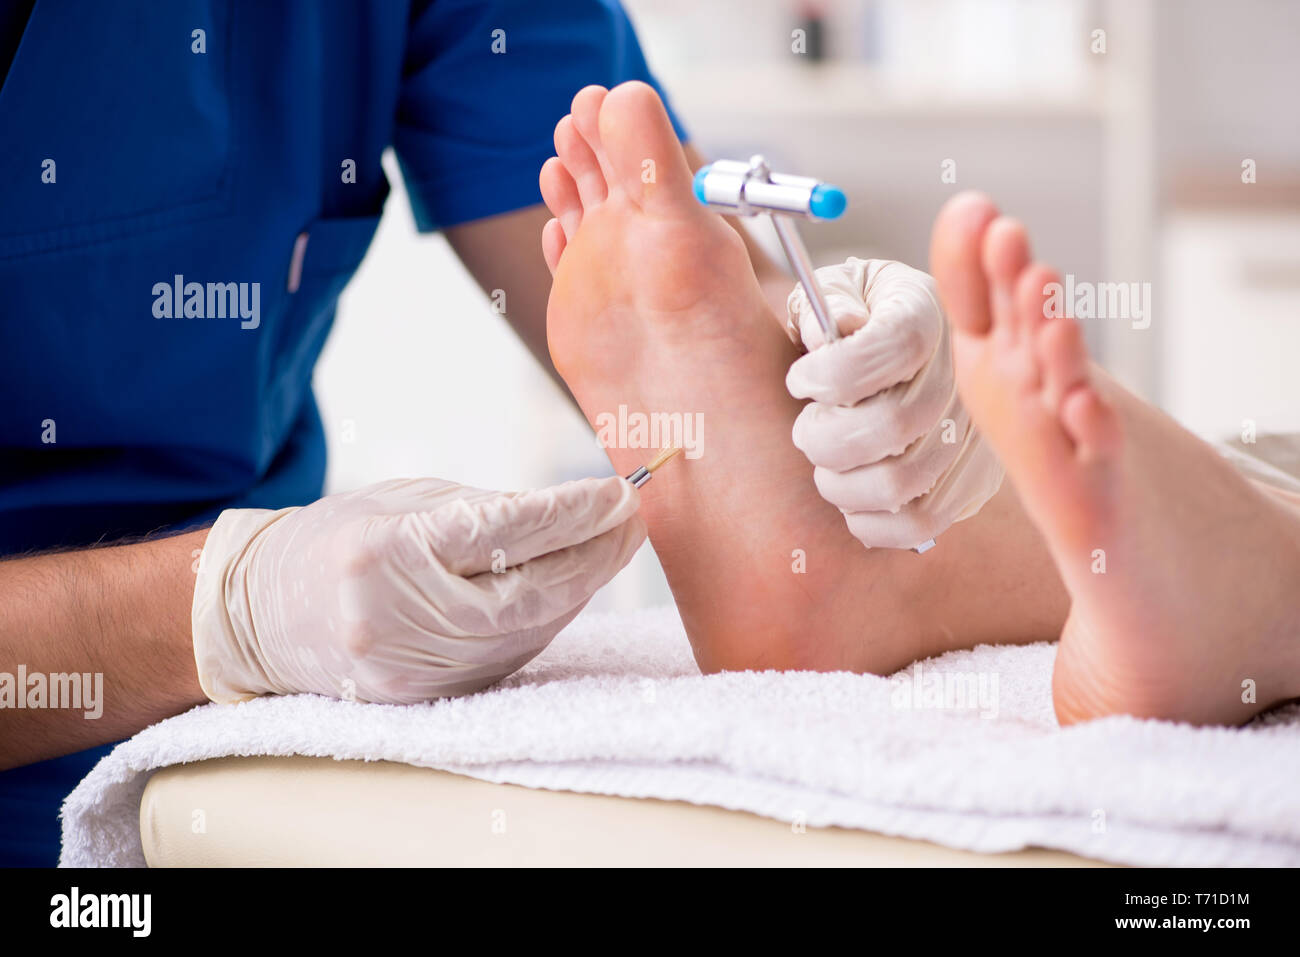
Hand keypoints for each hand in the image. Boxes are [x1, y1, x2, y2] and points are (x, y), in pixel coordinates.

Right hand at [191, 476, 645, 702]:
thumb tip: (573, 512)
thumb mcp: (403, 499)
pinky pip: (506, 655)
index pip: (502, 533)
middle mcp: (395, 617)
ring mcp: (408, 667)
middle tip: (633, 520)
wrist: (261, 613)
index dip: (572, 515)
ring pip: (525, 631)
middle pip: (527, 595)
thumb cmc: (338, 538)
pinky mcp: (422, 697)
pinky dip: (545, 619)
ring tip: (610, 547)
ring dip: (579, 588)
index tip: (620, 494)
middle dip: (593, 556)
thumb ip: (484, 508)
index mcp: (385, 551)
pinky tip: (568, 587)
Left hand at [784, 257, 1002, 549]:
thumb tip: (834, 329)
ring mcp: (976, 432)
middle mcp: (964, 375)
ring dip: (840, 484)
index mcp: (931, 314)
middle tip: (806, 429)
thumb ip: (830, 303)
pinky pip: (921, 522)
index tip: (799, 380)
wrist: (909, 345)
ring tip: (825, 465)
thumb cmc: (860, 317)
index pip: (897, 349)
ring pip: (900, 483)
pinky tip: (849, 499)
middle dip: (824, 437)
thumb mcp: (841, 290)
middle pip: (892, 425)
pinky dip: (871, 524)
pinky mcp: (975, 480)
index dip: (833, 374)